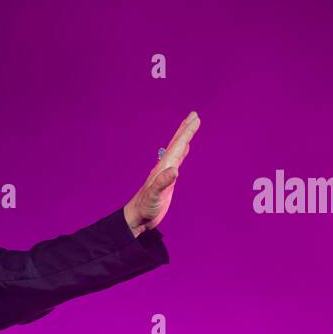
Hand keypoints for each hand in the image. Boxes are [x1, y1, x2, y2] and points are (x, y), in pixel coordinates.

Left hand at [124, 111, 199, 235]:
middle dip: (185, 130)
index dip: (187, 133)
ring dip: (184, 138)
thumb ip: (163, 183)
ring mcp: (165, 173)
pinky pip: (176, 161)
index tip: (196, 119)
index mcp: (163, 168)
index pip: (177, 146)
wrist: (137, 218)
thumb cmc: (144, 208)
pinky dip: (182, 153)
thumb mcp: (154, 196)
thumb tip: (175, 170)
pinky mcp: (167, 180)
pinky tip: (185, 149)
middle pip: (176, 144)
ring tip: (190, 127)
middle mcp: (164, 167)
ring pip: (177, 151)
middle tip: (194, 115)